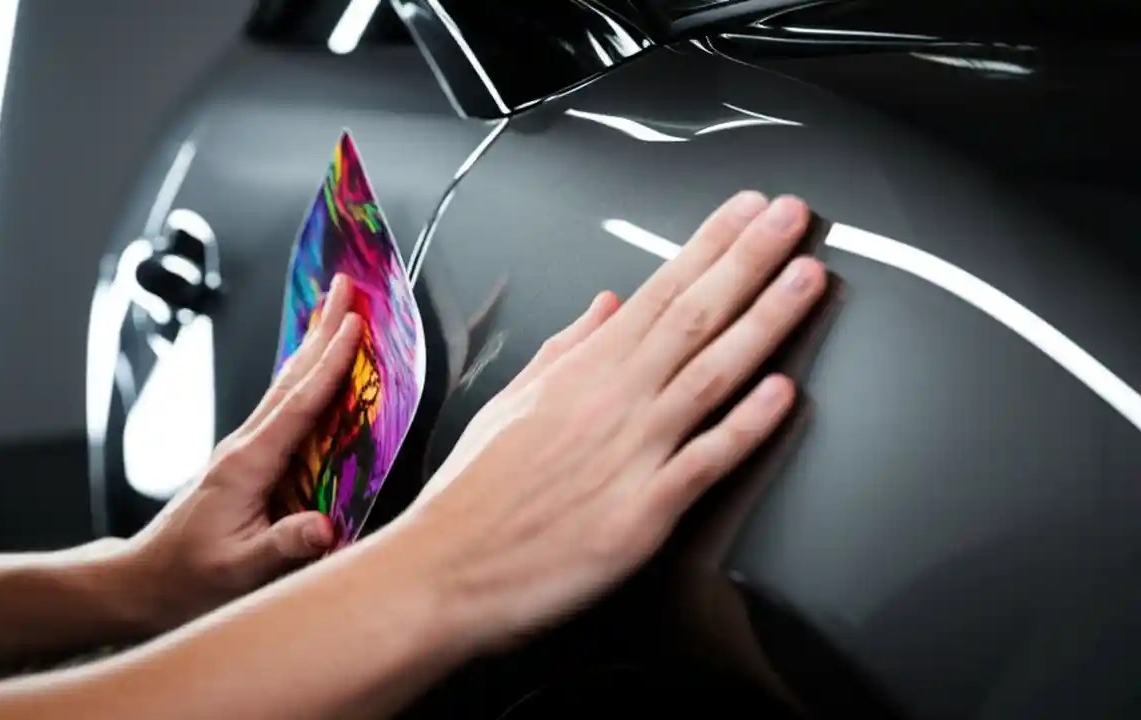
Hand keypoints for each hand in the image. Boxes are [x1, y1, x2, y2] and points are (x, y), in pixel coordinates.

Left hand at [122, 275, 362, 631]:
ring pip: (285, 387)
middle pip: (291, 378)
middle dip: (321, 329)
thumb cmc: (188, 579)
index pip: (297, 405)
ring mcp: (244, 452)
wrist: (143, 581)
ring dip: (313, 345)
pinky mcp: (247, 462)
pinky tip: (310, 368)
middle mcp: (244, 448)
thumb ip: (283, 547)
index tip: (353, 324)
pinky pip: (283, 408)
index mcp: (248, 465)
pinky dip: (303, 377)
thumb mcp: (238, 571)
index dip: (329, 363)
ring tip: (334, 310)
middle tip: (347, 286)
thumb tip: (326, 527)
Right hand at [400, 192, 826, 652]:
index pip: (657, 291)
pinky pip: (706, 460)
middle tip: (792, 216)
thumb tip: (605, 303)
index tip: (747, 210)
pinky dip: (747, 424)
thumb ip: (565, 349)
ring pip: (712, 374)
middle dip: (750, 259)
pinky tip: (785, 392)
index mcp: (581, 371)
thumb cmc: (472, 492)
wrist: (443, 570)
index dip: (709, 245)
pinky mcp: (643, 513)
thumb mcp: (510, 401)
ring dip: (765, 321)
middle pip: (694, 316)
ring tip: (807, 277)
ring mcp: (631, 453)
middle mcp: (612, 400)